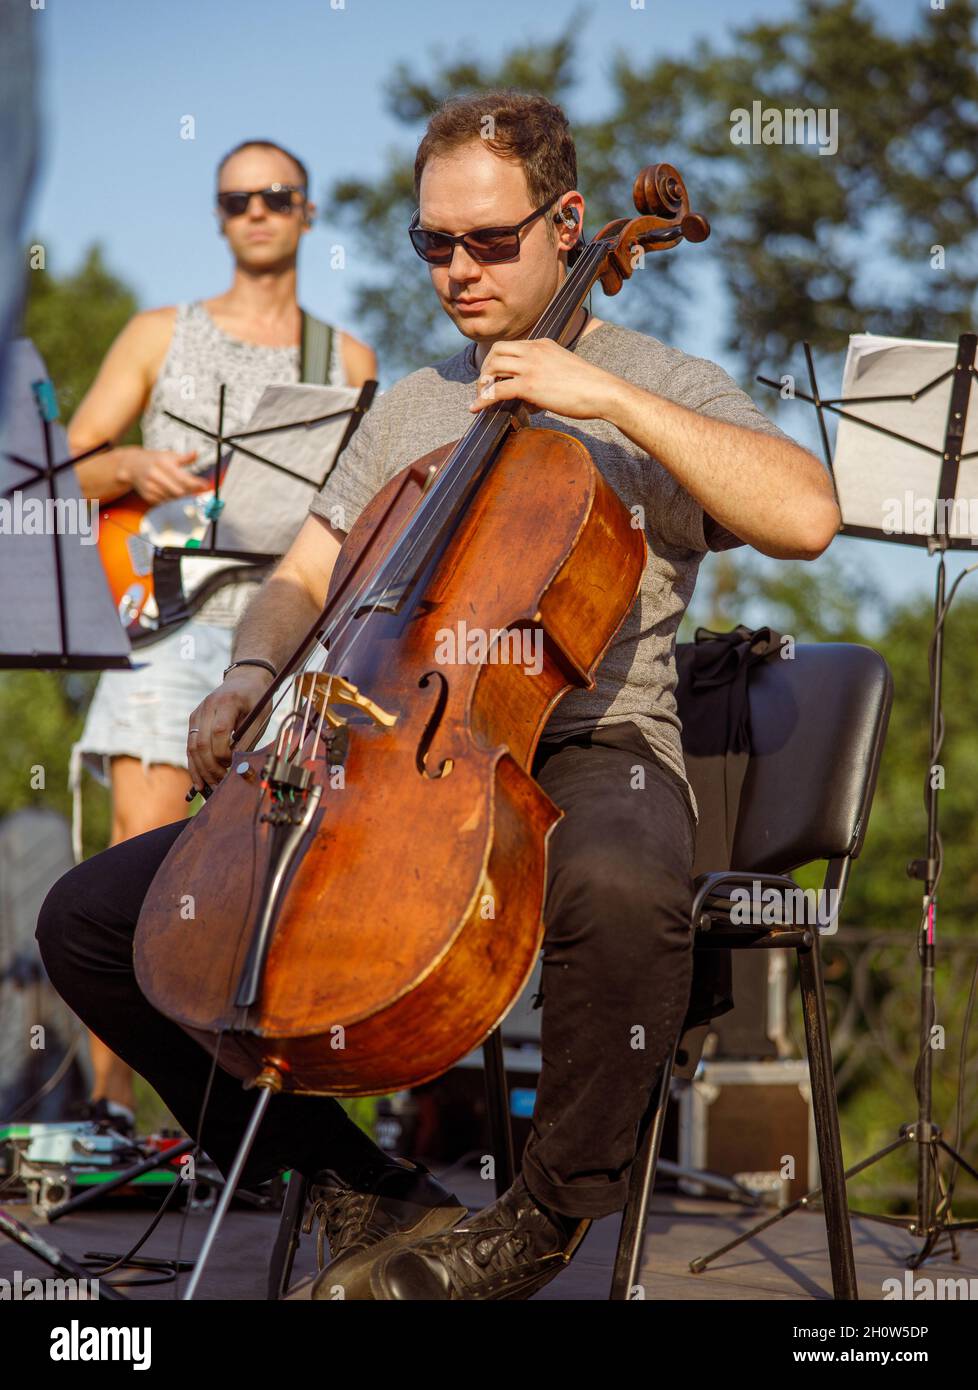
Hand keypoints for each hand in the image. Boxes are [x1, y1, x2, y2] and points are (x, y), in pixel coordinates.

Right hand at [118, 447, 206, 502]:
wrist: (132, 466)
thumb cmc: (154, 460)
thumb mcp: (168, 455)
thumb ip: (184, 458)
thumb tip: (196, 454)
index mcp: (161, 463)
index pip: (182, 477)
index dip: (196, 483)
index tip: (205, 485)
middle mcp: (154, 475)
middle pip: (179, 491)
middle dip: (190, 491)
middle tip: (198, 488)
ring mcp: (150, 487)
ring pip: (173, 498)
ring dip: (182, 495)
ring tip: (184, 488)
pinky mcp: (147, 496)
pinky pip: (165, 502)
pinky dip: (172, 498)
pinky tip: (171, 491)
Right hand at [187, 667, 274, 791]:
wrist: (244, 679)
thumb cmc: (256, 699)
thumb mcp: (259, 717)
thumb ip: (248, 740)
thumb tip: (239, 767)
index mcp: (227, 702)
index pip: (219, 732)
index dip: (224, 753)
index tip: (233, 766)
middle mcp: (207, 707)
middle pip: (201, 742)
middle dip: (211, 767)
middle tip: (221, 783)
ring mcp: (198, 713)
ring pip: (192, 746)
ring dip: (200, 770)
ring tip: (210, 787)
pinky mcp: (194, 720)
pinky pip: (190, 745)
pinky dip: (194, 764)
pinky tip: (199, 781)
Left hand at [468, 338, 622, 421]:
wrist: (603, 391)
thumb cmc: (589, 387)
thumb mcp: (564, 370)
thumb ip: (546, 375)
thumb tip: (530, 398)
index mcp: (543, 344)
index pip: (511, 346)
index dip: (498, 362)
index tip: (495, 377)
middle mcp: (534, 350)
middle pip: (496, 351)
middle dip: (486, 369)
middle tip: (485, 387)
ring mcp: (531, 366)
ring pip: (493, 366)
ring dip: (483, 382)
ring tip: (482, 397)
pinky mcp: (529, 385)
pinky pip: (496, 390)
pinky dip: (483, 399)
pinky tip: (477, 408)